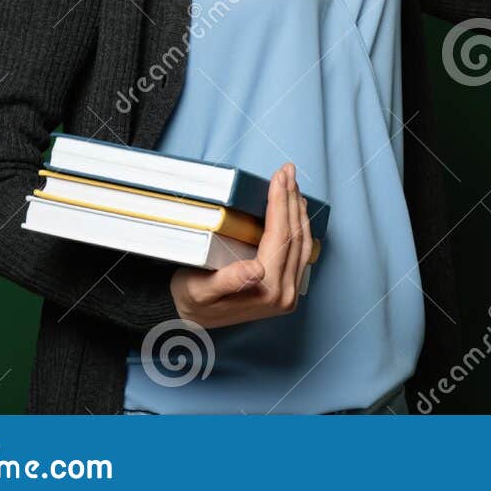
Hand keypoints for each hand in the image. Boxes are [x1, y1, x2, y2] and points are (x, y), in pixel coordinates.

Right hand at [168, 162, 312, 328]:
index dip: (280, 204)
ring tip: (292, 184)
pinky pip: (300, 251)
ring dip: (297, 210)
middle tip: (287, 170)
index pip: (279, 237)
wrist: (188, 319)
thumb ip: (229, 281)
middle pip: (294, 237)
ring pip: (302, 242)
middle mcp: (285, 294)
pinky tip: (294, 209)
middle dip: (291, 200)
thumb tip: (257, 270)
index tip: (279, 177)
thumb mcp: (200, 291)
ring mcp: (289, 293)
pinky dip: (298, 226)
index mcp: (267, 292)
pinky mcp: (287, 288)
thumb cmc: (191, 301)